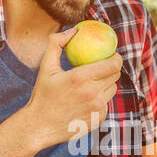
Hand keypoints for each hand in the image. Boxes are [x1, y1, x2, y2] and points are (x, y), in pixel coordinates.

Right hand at [20, 27, 122, 147]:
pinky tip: (87, 99)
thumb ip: (56, 43)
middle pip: (115, 76)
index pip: (113, 64)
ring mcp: (97, 108)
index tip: (112, 55)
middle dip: (112, 68)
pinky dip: (100, 99)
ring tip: (93, 83)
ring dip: (106, 84)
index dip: (116, 57)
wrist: (39, 126)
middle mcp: (92, 93)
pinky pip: (106, 104)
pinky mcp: (98, 119)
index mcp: (81, 78)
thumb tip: (74, 30)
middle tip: (104, 66)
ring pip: (112, 90)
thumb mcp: (46, 67)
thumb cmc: (42, 95)